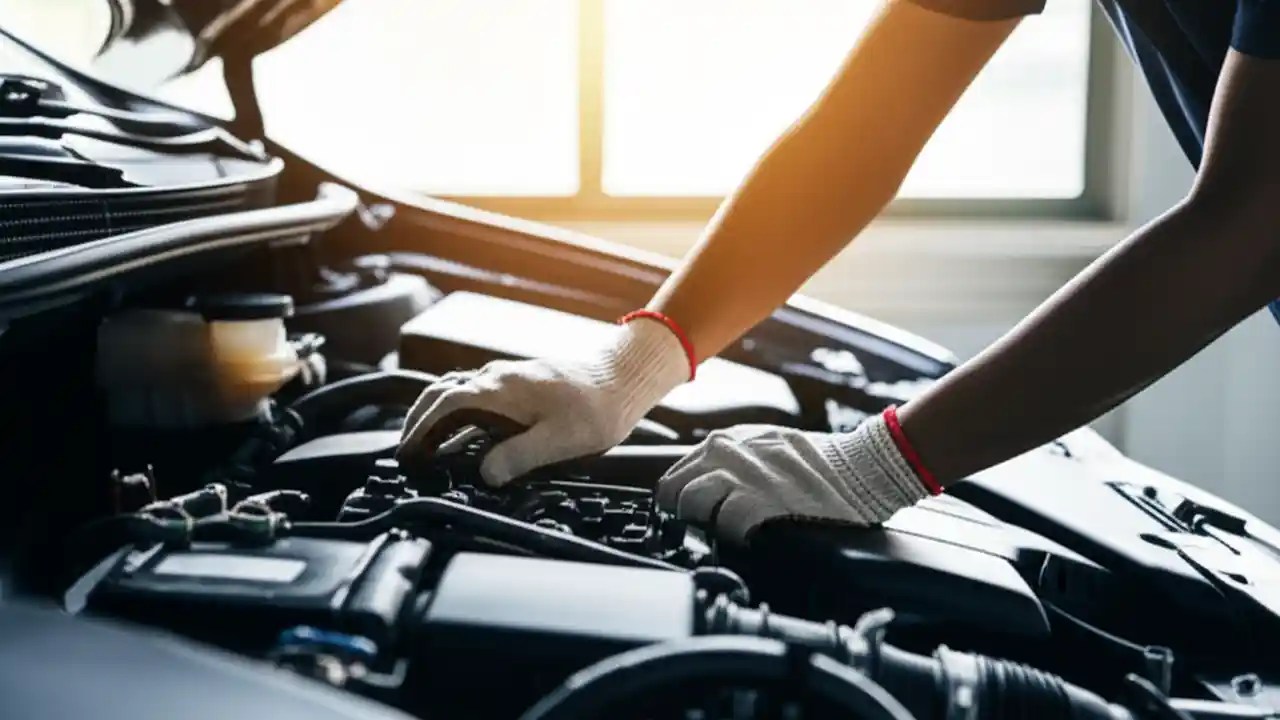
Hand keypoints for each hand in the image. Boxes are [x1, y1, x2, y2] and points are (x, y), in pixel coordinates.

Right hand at [397, 317, 689, 485]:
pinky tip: (465, 432)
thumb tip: (484, 474)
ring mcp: (508, 377)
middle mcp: (498, 378)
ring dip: (437, 414)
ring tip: (427, 443)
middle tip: (407, 450)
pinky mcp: (521, 382)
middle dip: (418, 420)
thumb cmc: (599, 409)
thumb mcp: (560, 441)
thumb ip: (518, 458)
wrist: (625, 377)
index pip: (444, 404)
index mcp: (501, 390)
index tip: (407, 452)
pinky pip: (477, 393)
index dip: (420, 429)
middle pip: (442, 392)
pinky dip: (459, 411)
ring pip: (458, 390)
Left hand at [655, 416, 930, 543]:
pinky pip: (721, 525)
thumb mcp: (769, 445)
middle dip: (681, 515)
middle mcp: (728, 452)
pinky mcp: (758, 501)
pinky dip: (729, 538)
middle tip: (698, 533)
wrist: (863, 468)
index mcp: (728, 440)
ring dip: (701, 525)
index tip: (683, 520)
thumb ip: (734, 460)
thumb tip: (707, 487)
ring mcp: (741, 476)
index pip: (676, 472)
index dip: (677, 501)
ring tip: (721, 535)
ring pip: (688, 504)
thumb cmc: (820, 464)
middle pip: (673, 489)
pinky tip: (745, 540)